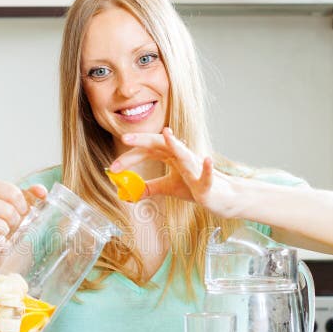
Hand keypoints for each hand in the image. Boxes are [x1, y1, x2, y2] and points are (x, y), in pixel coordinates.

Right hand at [0, 179, 46, 263]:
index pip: (13, 192)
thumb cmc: (4, 221)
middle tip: (11, 227)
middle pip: (7, 210)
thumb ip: (32, 195)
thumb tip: (42, 191)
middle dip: (15, 222)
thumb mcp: (19, 205)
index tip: (22, 213)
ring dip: (6, 234)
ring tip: (3, 234)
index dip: (23, 206)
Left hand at [111, 127, 238, 216]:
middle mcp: (182, 157)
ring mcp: (195, 167)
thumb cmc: (195, 188)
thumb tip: (130, 193)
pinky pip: (207, 174)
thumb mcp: (168, 187)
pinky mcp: (208, 181)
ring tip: (166, 134)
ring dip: (175, 144)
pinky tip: (207, 159)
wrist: (219, 197)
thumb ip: (150, 187)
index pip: (147, 151)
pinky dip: (207, 167)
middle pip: (160, 144)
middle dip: (143, 140)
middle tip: (124, 138)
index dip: (129, 158)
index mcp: (171, 156)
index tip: (113, 168)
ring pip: (184, 153)